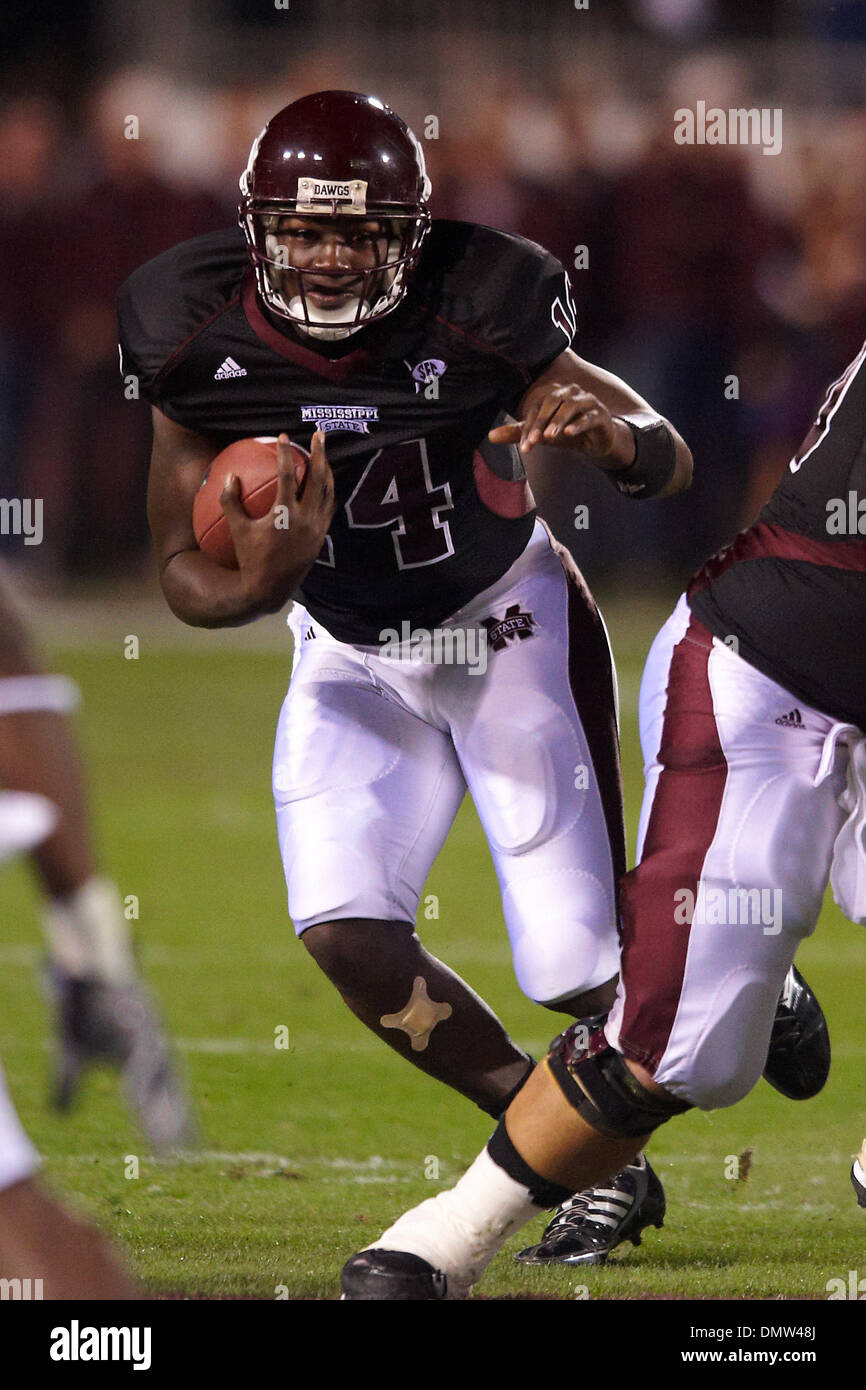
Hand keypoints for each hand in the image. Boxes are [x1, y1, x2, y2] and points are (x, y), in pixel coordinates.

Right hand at [219, 430, 334, 611]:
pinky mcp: (321, 537)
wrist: (270, 589)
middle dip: (320, 453)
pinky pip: (329, 507)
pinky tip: (324, 482)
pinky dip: (328, 491)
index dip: (285, 454)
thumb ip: (230, 502)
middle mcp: (305, 520)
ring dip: (327, 470)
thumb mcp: (237, 530)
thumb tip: (229, 475)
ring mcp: (317, 529)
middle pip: (317, 479)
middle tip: (319, 435)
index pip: (288, 476)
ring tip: (324, 454)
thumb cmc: (250, 559)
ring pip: (328, 492)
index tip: (283, 437)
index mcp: (284, 516)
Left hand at [488, 384, 635, 467]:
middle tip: (534, 441)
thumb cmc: (567, 433)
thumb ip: (519, 433)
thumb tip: (490, 436)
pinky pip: (590, 416)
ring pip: (571, 406)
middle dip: (541, 422)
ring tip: (549, 436)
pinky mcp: (601, 414)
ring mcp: (588, 401)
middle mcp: (571, 393)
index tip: (524, 446)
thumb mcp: (541, 435)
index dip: (529, 425)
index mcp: (555, 394)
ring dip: (558, 420)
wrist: (596, 440)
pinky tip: (569, 433)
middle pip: (552, 402)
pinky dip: (579, 424)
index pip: (538, 407)